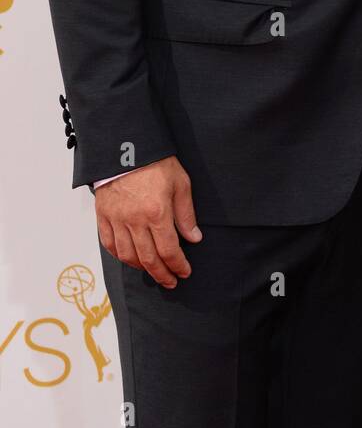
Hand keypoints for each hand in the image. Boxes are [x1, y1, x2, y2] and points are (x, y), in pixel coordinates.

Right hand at [95, 156, 201, 287]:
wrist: (126, 146)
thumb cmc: (155, 162)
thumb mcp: (180, 183)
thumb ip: (186, 214)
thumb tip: (194, 238)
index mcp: (157, 213)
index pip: (169, 250)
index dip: (178, 265)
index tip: (184, 272)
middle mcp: (135, 220)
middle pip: (148, 259)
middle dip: (161, 274)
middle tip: (170, 281)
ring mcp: (117, 219)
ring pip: (127, 256)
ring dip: (141, 268)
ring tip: (153, 271)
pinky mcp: (103, 215)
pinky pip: (109, 244)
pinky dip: (120, 256)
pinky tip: (130, 258)